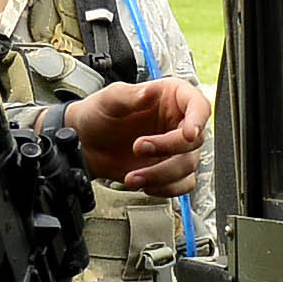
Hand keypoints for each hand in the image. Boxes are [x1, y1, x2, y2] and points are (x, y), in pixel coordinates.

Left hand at [66, 78, 206, 198]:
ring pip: (188, 166)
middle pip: (195, 141)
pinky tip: (143, 182)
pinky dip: (165, 189)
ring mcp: (174, 149)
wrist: (85, 144)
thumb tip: (148, 92)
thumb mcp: (109, 99)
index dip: (198, 120)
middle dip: (167, 149)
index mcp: (171, 97)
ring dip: (160, 174)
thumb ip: (130, 95)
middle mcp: (177, 123)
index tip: (188, 133)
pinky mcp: (168, 171)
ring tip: (132, 176)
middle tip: (138, 148)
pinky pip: (182, 184)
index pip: (198, 105)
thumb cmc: (98, 114)